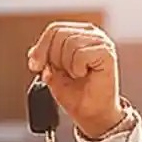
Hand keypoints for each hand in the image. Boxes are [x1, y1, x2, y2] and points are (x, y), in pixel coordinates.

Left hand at [26, 21, 126, 138]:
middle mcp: (91, 34)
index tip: (35, 66)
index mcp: (78, 34)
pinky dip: (77, 68)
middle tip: (63, 73)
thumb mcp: (51, 72)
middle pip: (59, 34)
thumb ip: (44, 58)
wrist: (90, 113)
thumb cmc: (75, 93)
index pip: (54, 29)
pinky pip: (81, 54)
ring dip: (67, 65)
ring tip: (76, 74)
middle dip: (53, 58)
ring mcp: (101, 42)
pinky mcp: (107, 53)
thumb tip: (34, 52)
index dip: (41, 48)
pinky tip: (84, 74)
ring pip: (70, 43)